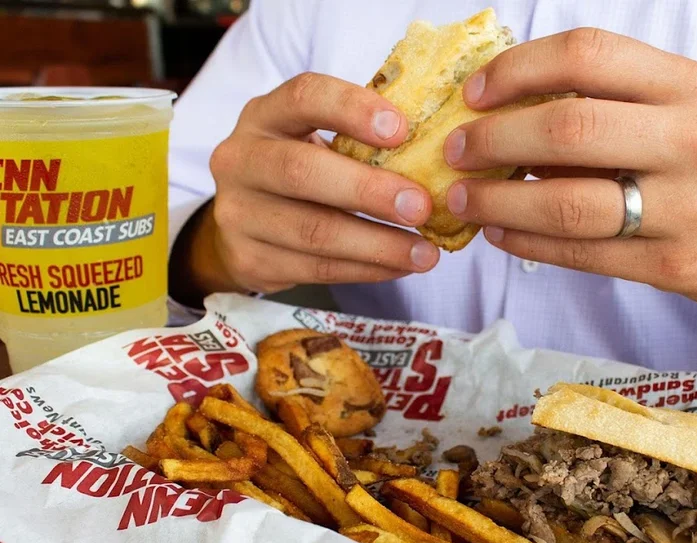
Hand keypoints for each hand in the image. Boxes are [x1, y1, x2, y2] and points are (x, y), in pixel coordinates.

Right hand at [174, 73, 438, 303]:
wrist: (239, 221)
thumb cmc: (297, 169)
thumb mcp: (311, 139)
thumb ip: (356, 141)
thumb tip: (439, 159)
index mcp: (264, 115)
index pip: (304, 97)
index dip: (353, 110)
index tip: (403, 130)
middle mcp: (240, 160)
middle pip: (302, 172)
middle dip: (369, 191)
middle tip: (421, 207)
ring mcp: (237, 213)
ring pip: (313, 232)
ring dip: (377, 244)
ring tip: (425, 253)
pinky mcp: (248, 260)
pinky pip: (315, 269)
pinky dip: (364, 269)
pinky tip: (398, 266)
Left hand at [443, 28, 696, 315]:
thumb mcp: (692, 109)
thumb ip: (618, 103)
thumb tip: (515, 110)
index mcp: (690, 87)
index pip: (588, 55)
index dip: (519, 68)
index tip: (476, 92)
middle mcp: (690, 140)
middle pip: (568, 129)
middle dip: (492, 139)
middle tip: (454, 150)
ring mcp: (684, 208)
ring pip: (567, 202)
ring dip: (498, 202)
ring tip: (462, 200)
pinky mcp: (671, 265)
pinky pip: (581, 253)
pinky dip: (527, 243)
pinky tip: (499, 234)